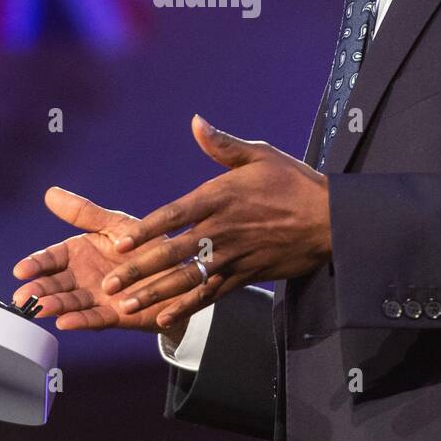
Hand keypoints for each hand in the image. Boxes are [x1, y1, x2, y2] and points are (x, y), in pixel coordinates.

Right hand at [12, 187, 208, 331]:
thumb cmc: (144, 245)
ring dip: (55, 306)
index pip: (52, 258)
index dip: (36, 263)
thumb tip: (51, 193)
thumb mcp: (114, 224)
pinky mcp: (115, 314)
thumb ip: (84, 213)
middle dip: (39, 290)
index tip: (21, 270)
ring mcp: (97, 297)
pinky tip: (64, 323)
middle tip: (22, 296)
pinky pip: (95, 318)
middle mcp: (83, 277)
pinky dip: (80, 321)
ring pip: (71, 302)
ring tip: (40, 308)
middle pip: (56, 284)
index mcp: (80, 253)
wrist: (177, 270)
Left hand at [100, 115, 331, 327]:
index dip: (145, 230)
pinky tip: (164, 318)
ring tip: (124, 305)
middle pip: (174, 252)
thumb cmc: (294, 183)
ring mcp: (234, 255)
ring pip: (187, 279)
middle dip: (139, 270)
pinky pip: (211, 294)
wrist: (331, 220)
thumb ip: (223, 145)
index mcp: (221, 197)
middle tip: (109, 284)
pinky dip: (187, 307)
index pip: (174, 215)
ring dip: (155, 293)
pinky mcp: (245, 274)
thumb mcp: (260, 155)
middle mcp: (223, 229)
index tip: (120, 243)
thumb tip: (196, 122)